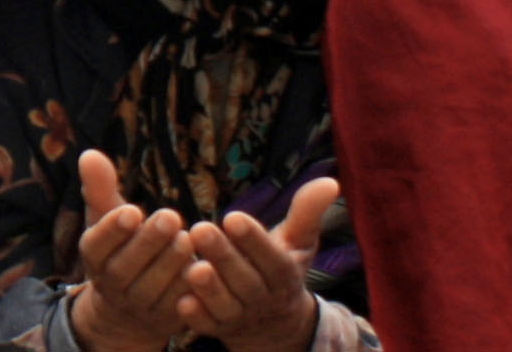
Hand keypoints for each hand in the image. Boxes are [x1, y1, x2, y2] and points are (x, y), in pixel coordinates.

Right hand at [69, 152, 194, 351]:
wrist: (128, 307)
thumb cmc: (121, 247)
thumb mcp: (107, 217)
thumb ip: (100, 187)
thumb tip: (89, 153)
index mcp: (94, 257)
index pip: (96, 246)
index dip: (113, 230)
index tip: (133, 210)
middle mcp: (111, 286)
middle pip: (127, 267)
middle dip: (149, 241)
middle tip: (171, 216)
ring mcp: (139, 307)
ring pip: (155, 288)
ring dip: (172, 263)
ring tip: (189, 238)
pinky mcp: (166, 321)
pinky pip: (179, 305)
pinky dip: (191, 287)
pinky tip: (205, 266)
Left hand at [178, 179, 340, 351]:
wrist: (276, 328)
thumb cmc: (281, 272)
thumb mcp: (298, 244)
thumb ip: (306, 214)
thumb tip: (330, 182)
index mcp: (284, 275)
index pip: (272, 259)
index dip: (254, 240)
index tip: (233, 216)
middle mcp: (263, 299)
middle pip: (245, 281)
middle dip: (224, 256)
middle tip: (201, 229)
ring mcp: (240, 317)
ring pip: (225, 306)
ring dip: (209, 289)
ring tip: (192, 266)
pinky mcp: (217, 329)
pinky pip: (207, 327)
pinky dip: (196, 317)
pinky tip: (181, 301)